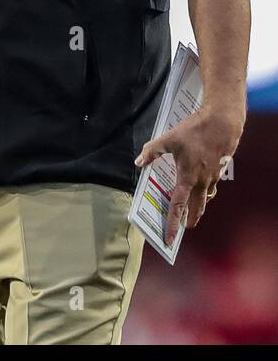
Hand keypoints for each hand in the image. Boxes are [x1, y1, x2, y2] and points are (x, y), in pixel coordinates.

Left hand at [135, 99, 241, 244]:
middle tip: (184, 229)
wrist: (222, 123)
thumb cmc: (195, 131)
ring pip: (205, 197)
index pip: (178, 206)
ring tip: (192, 212)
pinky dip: (205, 192)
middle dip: (189, 219)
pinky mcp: (218, 169)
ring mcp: (212, 176)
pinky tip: (201, 189)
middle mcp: (202, 181)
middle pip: (195, 207)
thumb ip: (152, 151)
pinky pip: (211, 186)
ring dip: (198, 206)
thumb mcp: (168, 139)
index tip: (171, 237)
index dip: (173, 223)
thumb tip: (139, 162)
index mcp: (188, 177)